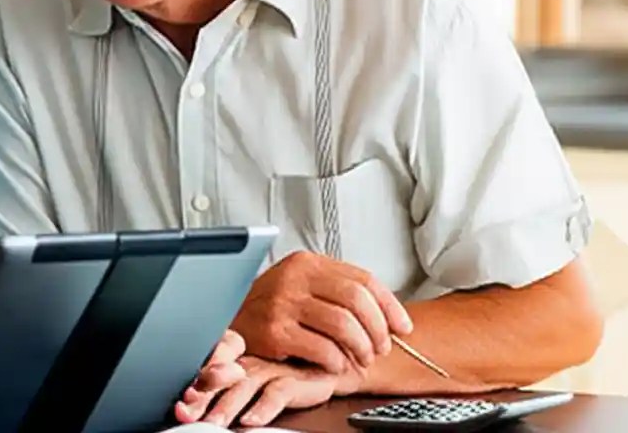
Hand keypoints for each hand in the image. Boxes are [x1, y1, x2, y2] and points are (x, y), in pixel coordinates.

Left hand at [176, 356, 364, 427]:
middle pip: (221, 380)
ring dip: (227, 406)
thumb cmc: (284, 377)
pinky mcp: (294, 380)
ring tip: (213, 422)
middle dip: (202, 397)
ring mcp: (270, 371)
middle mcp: (249, 364)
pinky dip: (263, 408)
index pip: (207, 369)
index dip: (192, 383)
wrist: (326, 370)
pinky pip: (277, 393)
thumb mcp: (249, 387)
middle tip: (186, 412)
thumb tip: (190, 408)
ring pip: (244, 387)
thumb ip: (223, 395)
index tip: (180, 400)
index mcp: (233, 362)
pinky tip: (251, 420)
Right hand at [234, 251, 411, 373]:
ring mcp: (283, 304)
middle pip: (357, 300)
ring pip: (343, 325)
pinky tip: (336, 364)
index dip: (390, 306)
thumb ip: (337, 290)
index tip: (402, 327)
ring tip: (361, 358)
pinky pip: (322, 349)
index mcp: (306, 262)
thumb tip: (387, 313)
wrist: (224, 321)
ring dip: (362, 348)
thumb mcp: (301, 285)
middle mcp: (294, 278)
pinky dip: (337, 361)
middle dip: (378, 330)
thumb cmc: (270, 307)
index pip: (363, 279)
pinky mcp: (275, 332)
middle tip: (381, 347)